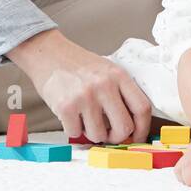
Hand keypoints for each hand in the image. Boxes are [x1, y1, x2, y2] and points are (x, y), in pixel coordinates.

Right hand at [9, 29, 151, 144]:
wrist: (48, 53)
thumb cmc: (79, 66)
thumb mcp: (107, 70)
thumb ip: (121, 93)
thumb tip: (131, 127)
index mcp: (119, 75)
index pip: (142, 108)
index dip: (142, 128)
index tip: (137, 137)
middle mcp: (105, 85)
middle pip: (124, 127)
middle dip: (117, 138)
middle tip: (109, 135)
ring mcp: (85, 96)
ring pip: (99, 135)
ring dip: (92, 134)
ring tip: (85, 119)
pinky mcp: (66, 106)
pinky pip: (76, 133)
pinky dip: (73, 130)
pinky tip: (71, 115)